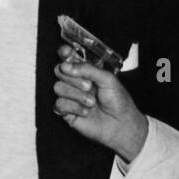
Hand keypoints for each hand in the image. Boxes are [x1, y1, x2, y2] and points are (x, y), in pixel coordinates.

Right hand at [53, 46, 148, 162]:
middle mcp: (75, 82)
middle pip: (59, 71)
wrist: (120, 124)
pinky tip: (86, 112)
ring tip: (91, 102)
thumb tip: (66, 65)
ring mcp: (70, 96)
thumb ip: (87, 69)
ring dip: (76, 95)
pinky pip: (59, 104)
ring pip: (58, 87)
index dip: (64, 54)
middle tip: (89, 86)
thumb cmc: (118, 101)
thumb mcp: (107, 79)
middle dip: (74, 78)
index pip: (68, 58)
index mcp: (85, 71)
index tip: (66, 53)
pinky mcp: (66, 112)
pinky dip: (74, 108)